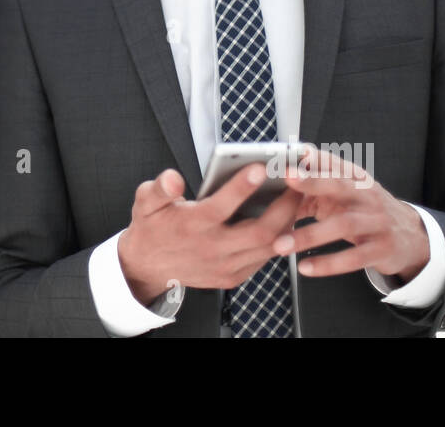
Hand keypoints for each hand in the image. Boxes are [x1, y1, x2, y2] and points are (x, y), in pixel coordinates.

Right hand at [116, 165, 302, 305]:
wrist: (149, 267)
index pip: (220, 207)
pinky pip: (262, 259)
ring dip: (287, 224)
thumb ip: (159, 188)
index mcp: (191, 226)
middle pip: (258, 232)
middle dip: (284, 208)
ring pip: (266, 248)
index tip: (260, 168)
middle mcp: (211, 249)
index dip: (241, 187)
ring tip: (299, 199)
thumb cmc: (152, 227)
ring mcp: (224, 266)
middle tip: (298, 185)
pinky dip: (277, 241)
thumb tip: (172, 178)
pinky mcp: (232, 277)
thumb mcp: (145, 202)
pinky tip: (286, 221)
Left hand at [276, 146, 429, 282]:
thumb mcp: (344, 196)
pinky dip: (328, 263)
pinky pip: (354, 257)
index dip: (314, 157)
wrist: (409, 237)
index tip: (293, 152)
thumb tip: (271, 191)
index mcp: (355, 178)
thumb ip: (312, 192)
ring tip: (280, 245)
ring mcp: (377, 221)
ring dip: (309, 235)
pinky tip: (305, 267)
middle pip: (339, 184)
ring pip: (343, 224)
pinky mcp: (382, 249)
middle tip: (286, 178)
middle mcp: (367, 195)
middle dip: (312, 180)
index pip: (333, 162)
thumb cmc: (363, 212)